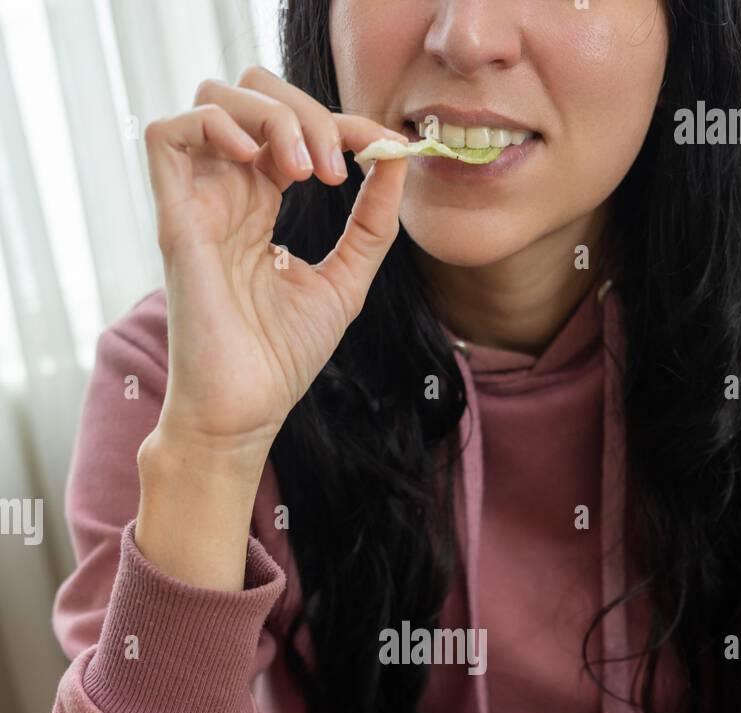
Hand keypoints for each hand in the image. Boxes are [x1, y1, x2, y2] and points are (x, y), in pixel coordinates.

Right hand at [144, 66, 407, 478]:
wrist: (243, 412)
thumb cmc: (281, 359)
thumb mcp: (345, 280)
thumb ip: (372, 222)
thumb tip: (397, 159)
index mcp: (258, 205)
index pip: (291, 127)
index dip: (339, 121)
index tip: (382, 149)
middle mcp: (224, 195)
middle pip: (250, 94)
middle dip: (304, 110)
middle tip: (336, 168)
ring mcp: (196, 204)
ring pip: (212, 99)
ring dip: (269, 116)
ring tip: (305, 172)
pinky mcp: (174, 221)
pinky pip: (166, 134)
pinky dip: (214, 125)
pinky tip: (256, 162)